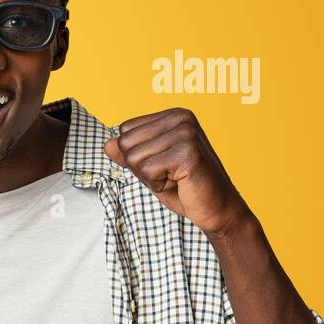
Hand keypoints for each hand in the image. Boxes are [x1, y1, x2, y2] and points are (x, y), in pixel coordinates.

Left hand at [103, 107, 251, 238]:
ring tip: (176, 178)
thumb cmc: (183, 187)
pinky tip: (180, 183)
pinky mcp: (187, 153)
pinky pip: (147, 171)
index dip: (136, 155)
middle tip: (169, 174)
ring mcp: (185, 133)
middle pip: (125, 143)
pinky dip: (158, 185)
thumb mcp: (149, 167)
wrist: (217, 208)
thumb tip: (106, 144)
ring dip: (150, 177)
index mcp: (173, 115)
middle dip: (140, 167)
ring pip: (134, 158)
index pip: (125, 131)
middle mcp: (180, 118)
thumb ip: (128, 153)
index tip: (163, 164)